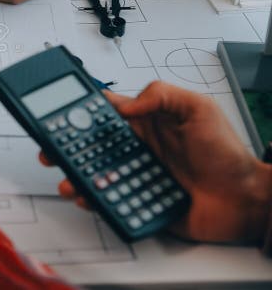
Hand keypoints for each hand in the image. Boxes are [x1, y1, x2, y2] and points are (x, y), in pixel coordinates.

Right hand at [42, 82, 271, 243]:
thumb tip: (127, 102)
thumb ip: (162, 96)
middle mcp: (137, 147)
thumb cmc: (226, 154)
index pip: (106, 112)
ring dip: (74, 174)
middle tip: (51, 148)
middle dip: (65, 145)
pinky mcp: (138, 200)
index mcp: (146, 122)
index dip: (82, 109)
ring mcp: (135, 174)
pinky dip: (92, 199)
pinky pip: (108, 199)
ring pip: (94, 172)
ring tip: (66, 177)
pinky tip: (86, 196)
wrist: (244, 200)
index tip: (62, 110)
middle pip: (91, 144)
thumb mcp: (199, 109)